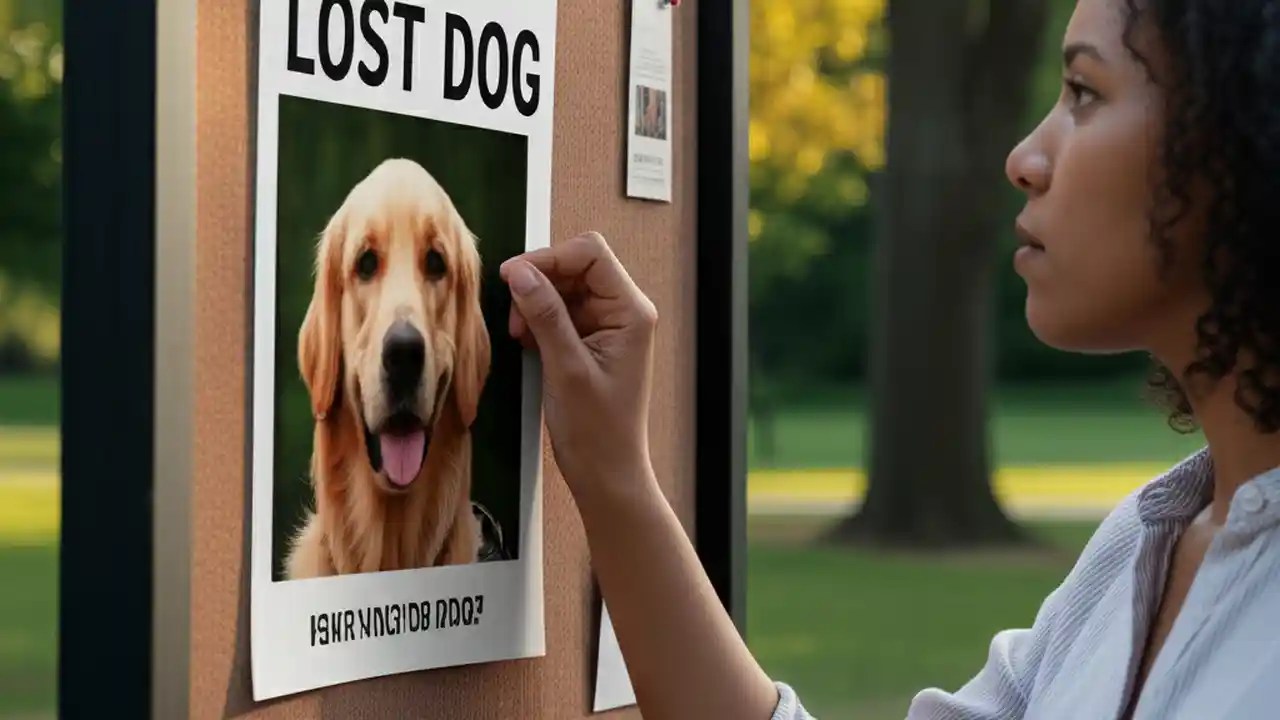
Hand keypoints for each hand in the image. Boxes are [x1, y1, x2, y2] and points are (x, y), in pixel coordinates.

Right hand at [498, 232, 657, 505]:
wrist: (606, 473)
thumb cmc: (596, 430)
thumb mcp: (565, 368)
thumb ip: (544, 315)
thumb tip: (519, 272)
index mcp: (631, 312)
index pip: (590, 254)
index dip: (549, 258)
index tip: (513, 278)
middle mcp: (624, 311)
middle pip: (576, 266)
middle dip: (539, 283)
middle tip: (515, 317)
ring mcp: (608, 325)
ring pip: (563, 287)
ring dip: (534, 303)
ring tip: (520, 336)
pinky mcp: (591, 339)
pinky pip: (560, 311)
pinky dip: (538, 320)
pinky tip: (528, 344)